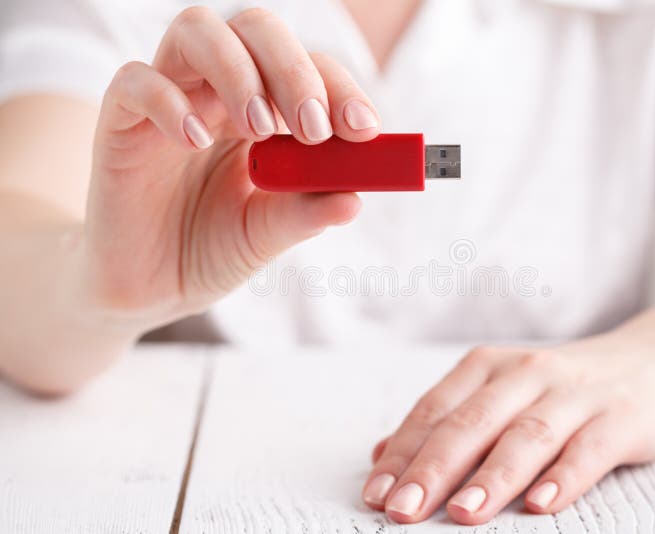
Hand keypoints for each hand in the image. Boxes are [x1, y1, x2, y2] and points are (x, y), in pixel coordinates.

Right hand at [84, 6, 379, 327]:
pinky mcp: (120, 122)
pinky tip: (195, 142)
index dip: (341, 88)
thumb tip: (355, 198)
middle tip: (313, 128)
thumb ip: (306, 213)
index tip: (364, 130)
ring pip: (198, 30)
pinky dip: (169, 102)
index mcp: (265, 111)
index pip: (310, 69)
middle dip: (294, 70)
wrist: (148, 289)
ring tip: (258, 129)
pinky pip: (135, 80)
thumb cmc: (211, 250)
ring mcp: (169, 99)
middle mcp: (219, 92)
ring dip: (239, 71)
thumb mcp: (267, 235)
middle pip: (258, 30)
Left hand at [362, 335, 654, 524]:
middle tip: (402, 512)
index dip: (403, 452)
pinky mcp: (619, 416)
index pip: (434, 411)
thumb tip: (380, 455)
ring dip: (493, 477)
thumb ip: (445, 422)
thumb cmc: (559, 390)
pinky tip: (541, 504)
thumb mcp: (499, 394)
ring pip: (526, 435)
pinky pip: (588, 448)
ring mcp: (574, 393)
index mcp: (488, 368)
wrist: (651, 364)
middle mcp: (526, 374)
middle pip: (472, 423)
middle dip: (433, 469)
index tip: (376, 493)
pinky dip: (564, 476)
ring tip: (462, 514)